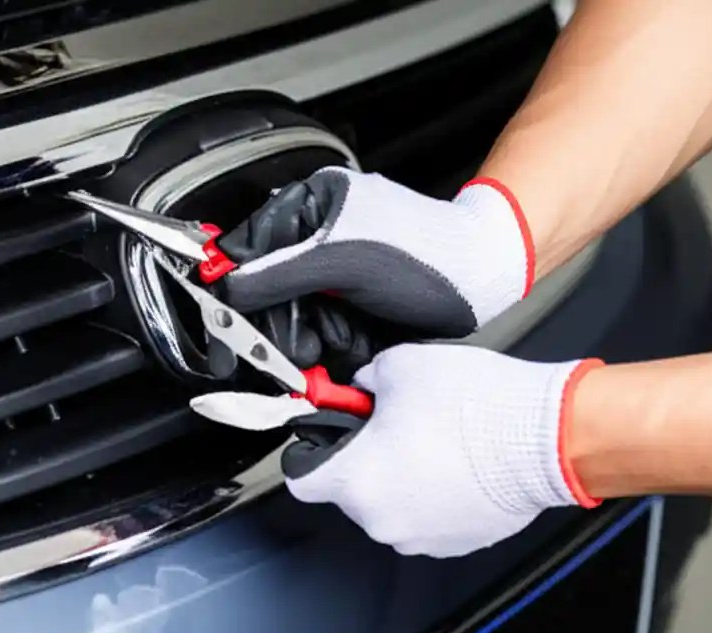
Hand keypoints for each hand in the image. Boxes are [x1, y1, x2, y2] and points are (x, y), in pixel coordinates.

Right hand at [215, 168, 534, 338]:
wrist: (484, 280)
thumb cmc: (429, 253)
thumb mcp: (340, 261)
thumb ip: (277, 275)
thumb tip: (231, 288)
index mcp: (313, 204)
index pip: (250, 248)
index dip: (238, 290)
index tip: (227, 327)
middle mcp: (320, 235)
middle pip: (272, 291)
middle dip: (288, 324)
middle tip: (297, 351)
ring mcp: (337, 270)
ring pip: (297, 316)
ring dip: (316, 338)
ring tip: (344, 339)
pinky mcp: (353, 301)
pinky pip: (324, 329)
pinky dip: (337, 344)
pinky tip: (357, 342)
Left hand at [282, 343, 601, 557]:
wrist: (544, 438)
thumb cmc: (475, 407)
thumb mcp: (400, 367)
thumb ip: (366, 379)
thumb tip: (363, 385)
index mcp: (354, 481)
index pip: (301, 481)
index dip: (310, 454)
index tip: (325, 438)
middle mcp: (381, 520)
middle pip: (351, 492)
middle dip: (366, 460)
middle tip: (393, 426)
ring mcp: (420, 538)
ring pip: (393, 506)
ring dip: (403, 479)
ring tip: (434, 442)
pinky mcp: (457, 543)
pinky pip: (429, 518)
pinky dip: (435, 496)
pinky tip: (459, 464)